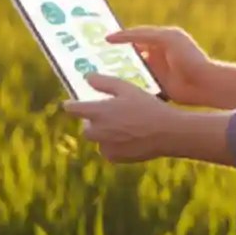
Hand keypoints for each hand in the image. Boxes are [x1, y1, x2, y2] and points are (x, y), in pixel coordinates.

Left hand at [60, 73, 184, 162]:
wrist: (167, 133)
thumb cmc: (148, 107)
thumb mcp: (128, 89)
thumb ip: (105, 83)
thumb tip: (87, 77)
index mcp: (99, 111)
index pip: (74, 109)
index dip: (70, 106)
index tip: (68, 104)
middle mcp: (98, 131)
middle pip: (85, 127)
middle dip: (91, 121)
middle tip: (105, 115)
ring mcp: (105, 146)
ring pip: (98, 139)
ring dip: (103, 133)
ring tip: (122, 126)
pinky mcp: (115, 158)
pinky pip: (108, 150)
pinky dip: (113, 145)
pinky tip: (129, 138)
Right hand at [104, 26, 216, 106]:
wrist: (203, 83)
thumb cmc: (188, 56)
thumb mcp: (166, 38)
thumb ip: (142, 35)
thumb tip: (115, 36)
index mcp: (160, 39)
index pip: (135, 35)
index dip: (120, 37)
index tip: (103, 40)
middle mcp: (157, 54)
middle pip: (131, 53)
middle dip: (116, 55)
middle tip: (97, 58)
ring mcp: (157, 71)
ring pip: (133, 70)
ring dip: (120, 72)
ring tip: (101, 74)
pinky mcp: (158, 86)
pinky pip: (139, 84)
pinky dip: (129, 85)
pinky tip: (115, 88)